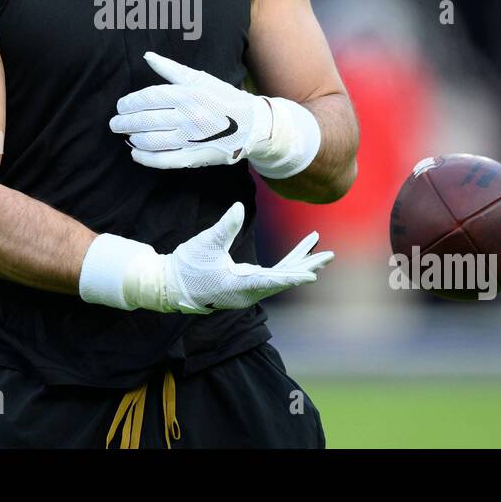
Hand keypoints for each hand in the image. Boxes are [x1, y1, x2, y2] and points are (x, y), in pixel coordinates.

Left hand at [109, 51, 272, 168]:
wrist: (252, 125)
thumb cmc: (223, 99)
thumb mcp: (200, 79)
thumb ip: (171, 69)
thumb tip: (147, 56)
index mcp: (188, 95)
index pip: (149, 98)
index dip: (130, 103)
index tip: (121, 106)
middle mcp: (188, 116)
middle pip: (146, 120)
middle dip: (125, 122)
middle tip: (115, 123)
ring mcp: (190, 139)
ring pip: (151, 140)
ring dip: (133, 138)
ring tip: (127, 135)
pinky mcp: (194, 157)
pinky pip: (163, 160)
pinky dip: (145, 158)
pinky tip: (135, 153)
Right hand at [157, 203, 335, 313]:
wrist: (171, 286)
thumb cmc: (187, 266)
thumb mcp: (204, 244)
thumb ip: (224, 227)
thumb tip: (238, 208)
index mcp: (239, 285)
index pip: (271, 281)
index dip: (292, 277)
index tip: (312, 275)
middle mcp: (248, 292)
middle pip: (283, 279)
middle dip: (306, 266)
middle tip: (329, 256)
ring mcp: (248, 290)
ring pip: (281, 277)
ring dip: (300, 264)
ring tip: (322, 253)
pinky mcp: (246, 284)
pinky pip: (273, 275)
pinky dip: (287, 265)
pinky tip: (300, 254)